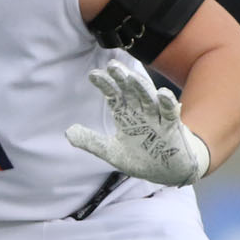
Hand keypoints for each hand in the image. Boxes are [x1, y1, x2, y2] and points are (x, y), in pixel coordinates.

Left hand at [65, 65, 210, 186]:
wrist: (167, 174)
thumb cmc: (142, 159)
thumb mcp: (112, 152)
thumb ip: (92, 142)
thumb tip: (68, 132)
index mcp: (126, 115)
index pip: (115, 96)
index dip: (106, 85)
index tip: (93, 75)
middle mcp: (141, 112)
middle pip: (131, 92)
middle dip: (122, 78)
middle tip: (112, 65)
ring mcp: (156, 119)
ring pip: (149, 98)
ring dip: (141, 87)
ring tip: (131, 76)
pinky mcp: (171, 128)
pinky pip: (170, 113)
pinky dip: (167, 103)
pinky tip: (162, 93)